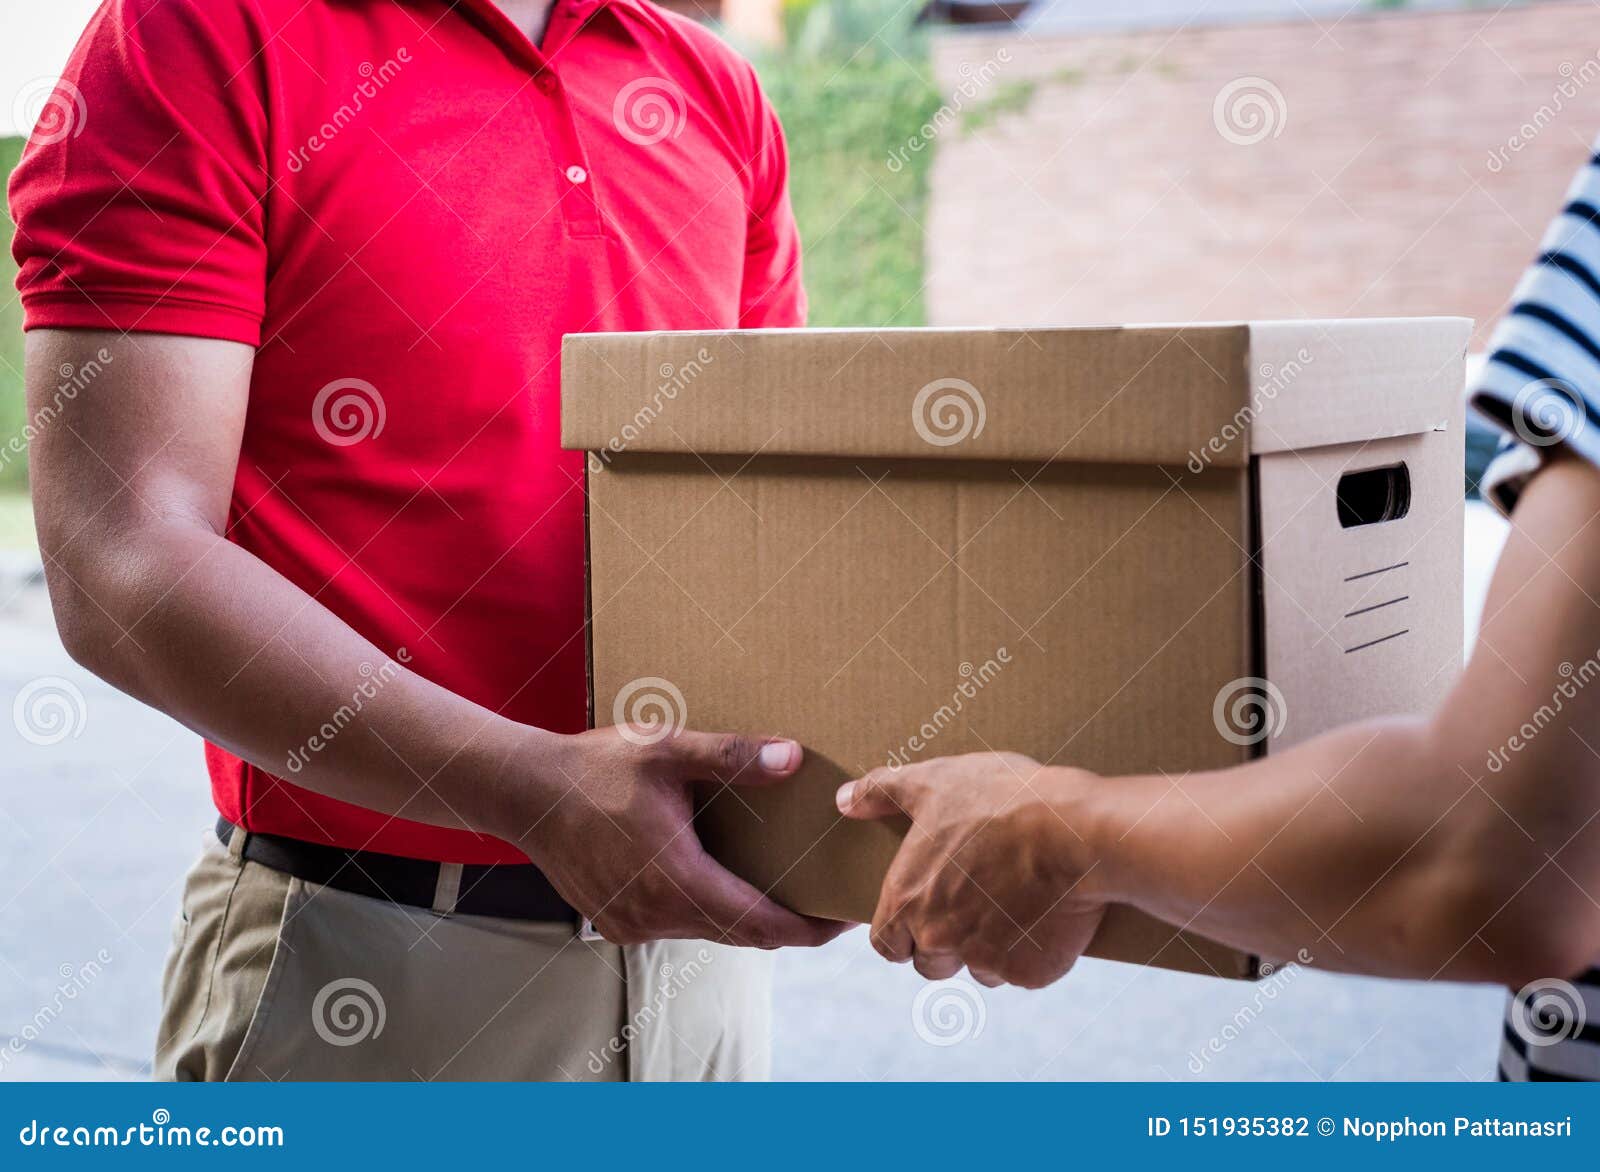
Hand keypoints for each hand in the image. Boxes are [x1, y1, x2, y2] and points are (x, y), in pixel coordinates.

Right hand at [507, 725, 845, 949]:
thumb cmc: (594, 768)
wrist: (524, 791)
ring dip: (748, 915)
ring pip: (710, 931)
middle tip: (827, 900)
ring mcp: (635, 923)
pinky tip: (724, 878)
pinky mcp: (619, 922)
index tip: (842, 918)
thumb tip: (793, 759)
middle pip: (741, 934)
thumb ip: (732, 756)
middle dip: (788, 922)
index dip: (807, 927)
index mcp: (676, 879)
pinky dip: (710, 910)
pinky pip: (680, 924)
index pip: (759, 923)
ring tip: (786, 886)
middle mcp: (656, 914)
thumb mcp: (667, 749)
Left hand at [836, 752, 1105, 987]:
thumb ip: (882, 791)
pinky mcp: (1030, 972)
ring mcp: (985, 960)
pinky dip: (1032, 953)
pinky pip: (1024, 973)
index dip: (900, 934)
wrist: (1075, 831)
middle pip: (930, 965)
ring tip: (1015, 906)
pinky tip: (1045, 917)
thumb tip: (844, 800)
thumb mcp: (935, 780)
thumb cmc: (1002, 799)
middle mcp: (939, 938)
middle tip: (975, 908)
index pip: (885, 944)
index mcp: (908, 900)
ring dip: (991, 951)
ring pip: (979, 972)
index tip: (921, 918)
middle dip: (946, 946)